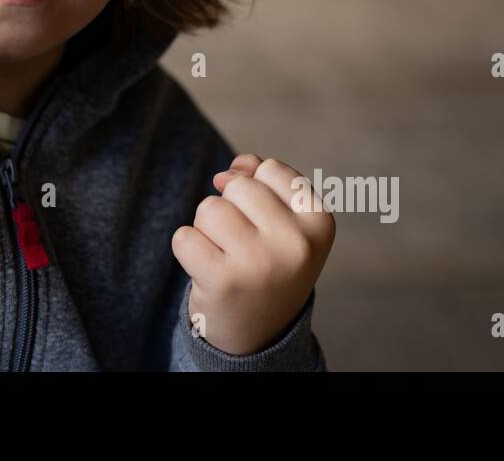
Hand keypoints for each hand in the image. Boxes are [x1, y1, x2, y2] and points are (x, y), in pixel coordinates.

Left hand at [172, 154, 335, 354]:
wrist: (258, 334)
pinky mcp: (224, 281)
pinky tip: (207, 271)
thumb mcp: (282, 221)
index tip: (266, 227)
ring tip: (226, 258)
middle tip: (243, 247)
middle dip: (230, 209)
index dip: (256, 191)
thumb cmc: (267, 263)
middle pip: (237, 186)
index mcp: (320, 222)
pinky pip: (183, 237)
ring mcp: (261, 263)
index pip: (269, 169)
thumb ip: (260, 179)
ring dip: (206, 229)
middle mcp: (297, 243)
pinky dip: (187, 250)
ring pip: (208, 208)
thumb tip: (226, 173)